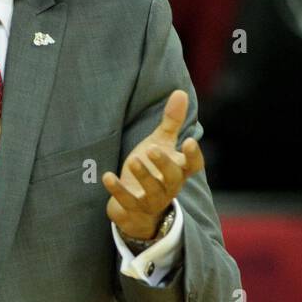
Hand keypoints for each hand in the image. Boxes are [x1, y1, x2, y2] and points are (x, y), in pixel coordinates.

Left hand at [102, 89, 203, 241]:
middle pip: (173, 178)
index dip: (193, 156)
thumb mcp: (161, 144)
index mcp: (179, 170)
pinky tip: (107, 176)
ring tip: (132, 160)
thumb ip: (171, 122)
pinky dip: (117, 190)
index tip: (189, 141)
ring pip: (152, 191)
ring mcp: (152, 200)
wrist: (137, 209)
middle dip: (164, 164)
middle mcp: (169, 187)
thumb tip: (180, 92)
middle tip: (152, 149)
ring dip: (143, 176)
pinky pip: (127, 202)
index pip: (194, 165)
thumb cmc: (152, 170)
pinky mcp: (133, 209)